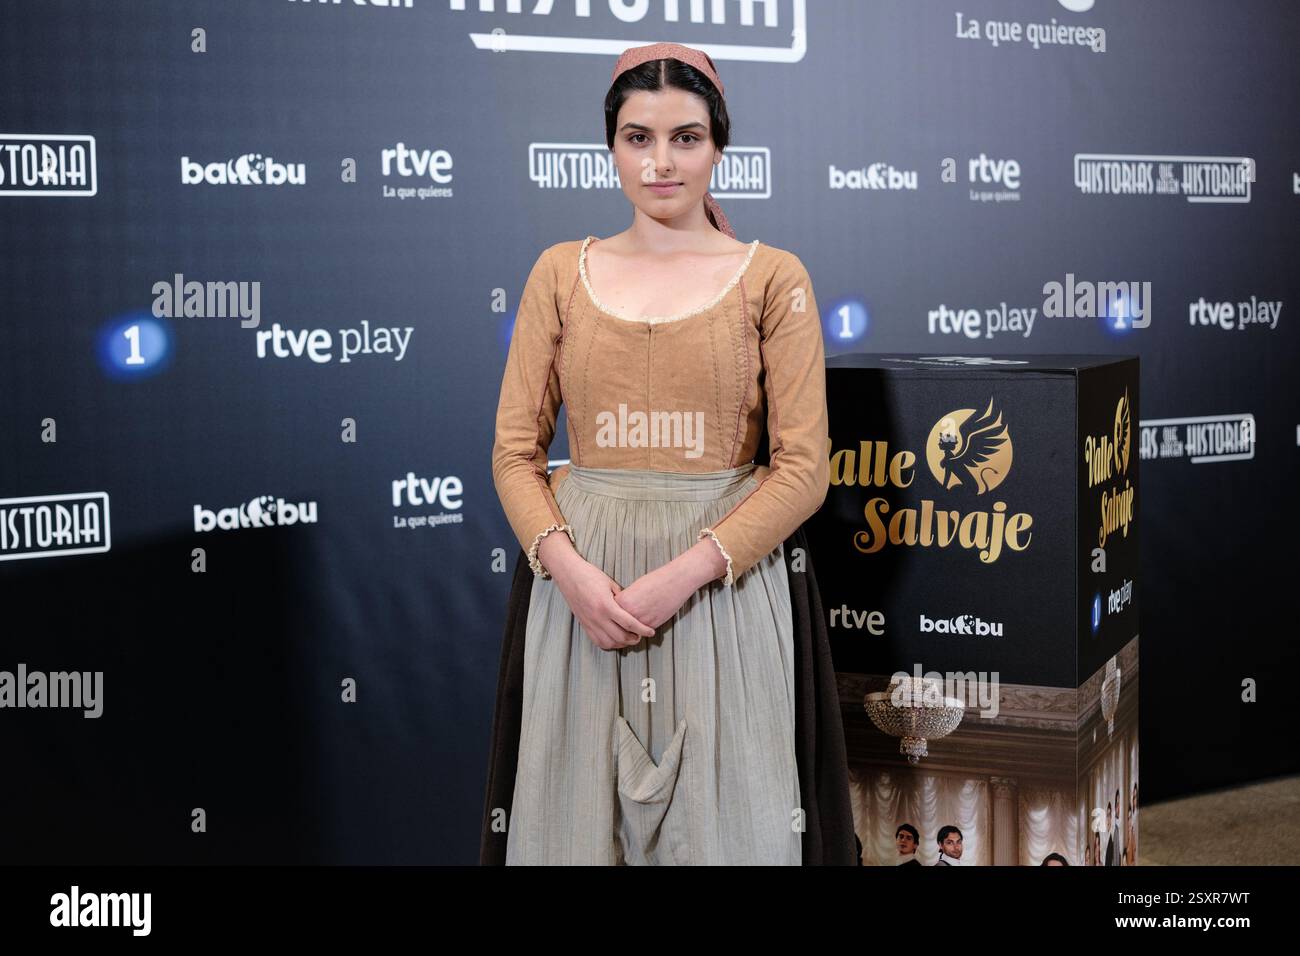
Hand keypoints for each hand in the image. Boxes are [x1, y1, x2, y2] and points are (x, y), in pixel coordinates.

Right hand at [539, 531, 655, 650]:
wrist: (568, 574)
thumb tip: (633, 609)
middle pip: (620, 637)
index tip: (651, 632)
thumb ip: (622, 598)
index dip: (643, 630)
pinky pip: (597, 641)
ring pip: (609, 643)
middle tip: (641, 636)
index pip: (629, 623)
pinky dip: (609, 644)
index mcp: (606, 605)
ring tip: (629, 638)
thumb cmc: (590, 575)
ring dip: (622, 644)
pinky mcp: (584, 625)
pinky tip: (615, 639)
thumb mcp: (610, 583)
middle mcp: (597, 617)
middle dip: (634, 639)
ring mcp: (589, 623)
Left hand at [614, 539, 723, 630]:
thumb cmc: (656, 581)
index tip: (611, 615)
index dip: (611, 615)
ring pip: (628, 632)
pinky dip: (640, 631)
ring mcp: (641, 620)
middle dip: (618, 626)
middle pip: (617, 625)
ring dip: (628, 632)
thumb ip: (625, 600)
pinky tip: (642, 626)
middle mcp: (629, 612)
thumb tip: (619, 611)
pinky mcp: (652, 626)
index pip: (609, 614)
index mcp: (622, 601)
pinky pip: (641, 632)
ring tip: (631, 628)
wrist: (675, 581)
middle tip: (620, 627)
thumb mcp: (634, 588)